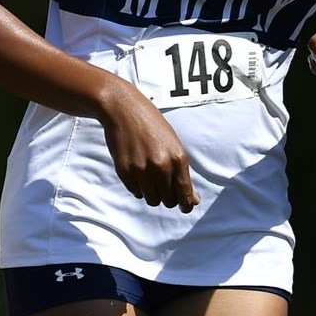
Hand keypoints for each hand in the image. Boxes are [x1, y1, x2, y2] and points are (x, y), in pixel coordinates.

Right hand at [98, 82, 196, 211]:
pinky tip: (137, 170)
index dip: (185, 204)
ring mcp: (141, 170)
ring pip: (151, 200)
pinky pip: (135, 191)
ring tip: (149, 177)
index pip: (185, 195)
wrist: (123, 109)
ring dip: (152, 193)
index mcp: (178, 159)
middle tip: (163, 184)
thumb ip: (183, 174)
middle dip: (167, 197)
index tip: (184, 206)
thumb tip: (192, 201)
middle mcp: (161, 167)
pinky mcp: (124, 171)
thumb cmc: (152, 125)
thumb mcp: (174, 146)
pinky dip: (138, 186)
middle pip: (168, 201)